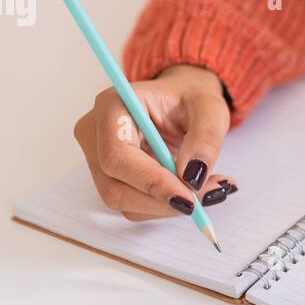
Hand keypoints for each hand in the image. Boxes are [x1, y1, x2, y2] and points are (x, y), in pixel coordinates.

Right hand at [74, 64, 236, 220]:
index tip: (189, 198)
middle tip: (210, 195)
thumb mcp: (210, 109)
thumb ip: (205, 140)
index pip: (117, 155)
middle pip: (115, 187)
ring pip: (124, 202)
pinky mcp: (109, 177)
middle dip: (164, 201)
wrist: (182, 102)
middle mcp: (95, 133)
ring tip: (210, 189)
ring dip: (168, 206)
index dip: (151, 182)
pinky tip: (192, 190)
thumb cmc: (191, 99)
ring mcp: (97, 158)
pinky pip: (133, 205)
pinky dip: (166, 205)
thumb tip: (191, 179)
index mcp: (112, 105)